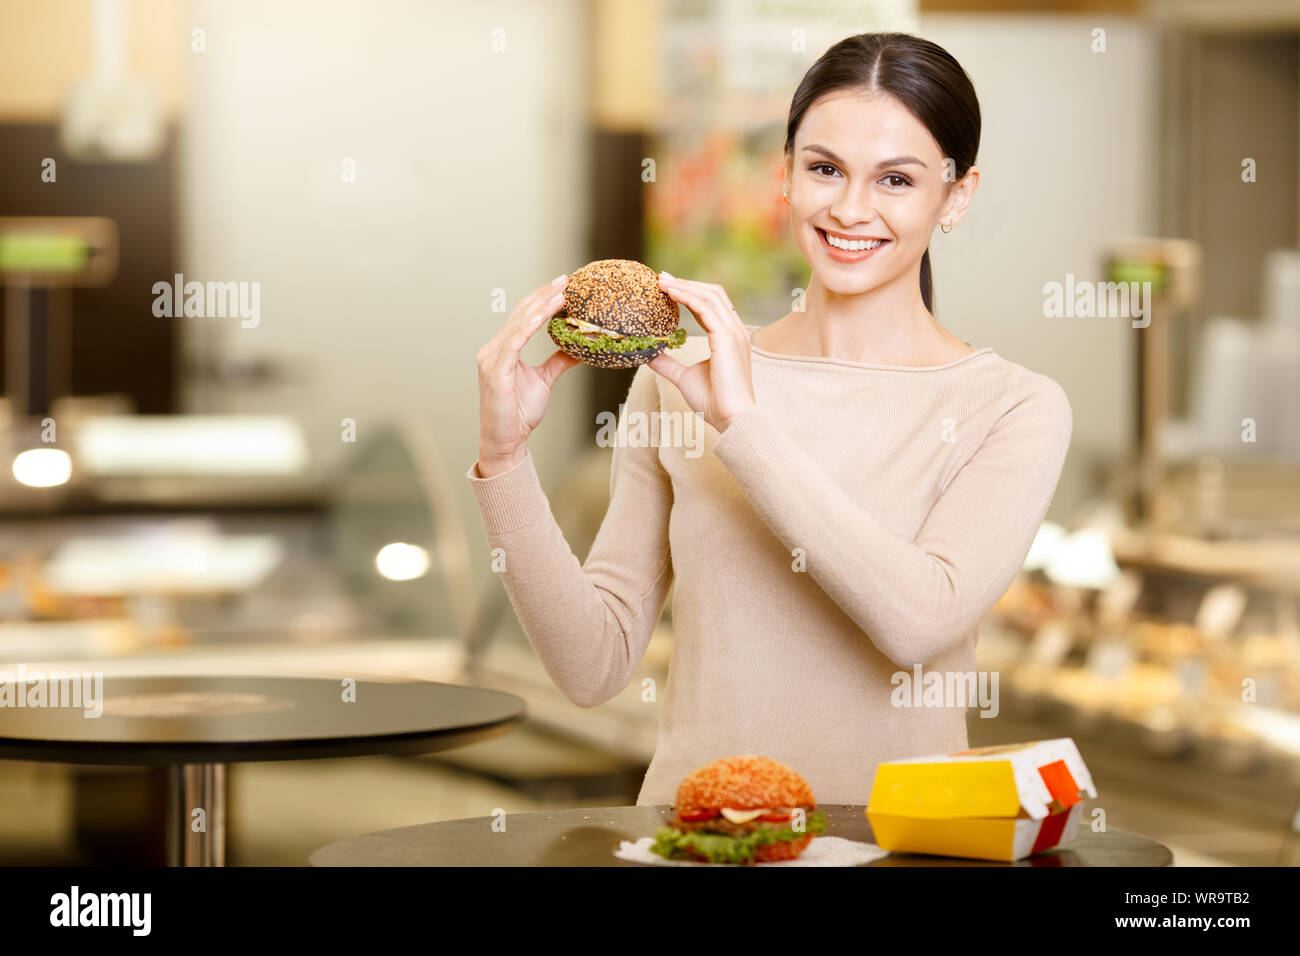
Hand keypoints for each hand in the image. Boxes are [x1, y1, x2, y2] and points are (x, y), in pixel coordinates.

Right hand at [474, 274, 581, 475]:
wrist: (506, 442)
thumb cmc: (519, 414)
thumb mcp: (544, 380)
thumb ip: (558, 361)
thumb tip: (578, 348)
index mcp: (504, 349)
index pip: (524, 316)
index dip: (542, 298)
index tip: (564, 284)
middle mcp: (493, 349)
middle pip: (521, 313)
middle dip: (544, 295)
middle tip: (567, 279)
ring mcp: (491, 359)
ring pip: (518, 324)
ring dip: (540, 307)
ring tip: (561, 293)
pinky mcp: (494, 371)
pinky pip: (512, 344)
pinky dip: (526, 328)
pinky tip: (540, 316)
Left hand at [646, 273, 755, 430]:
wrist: (730, 417)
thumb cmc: (713, 401)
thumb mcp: (684, 377)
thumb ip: (668, 364)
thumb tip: (648, 355)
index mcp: (729, 337)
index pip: (711, 305)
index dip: (690, 292)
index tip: (667, 286)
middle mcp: (735, 330)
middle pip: (713, 293)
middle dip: (686, 283)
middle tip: (661, 277)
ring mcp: (734, 333)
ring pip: (710, 296)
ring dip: (684, 286)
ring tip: (662, 282)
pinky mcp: (728, 338)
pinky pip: (706, 309)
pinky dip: (688, 297)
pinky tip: (670, 294)